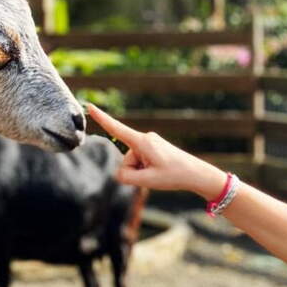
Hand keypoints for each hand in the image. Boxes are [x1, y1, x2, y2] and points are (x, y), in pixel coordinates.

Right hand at [87, 104, 227, 197]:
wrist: (196, 174)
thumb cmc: (174, 175)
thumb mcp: (147, 181)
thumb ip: (126, 177)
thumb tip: (119, 173)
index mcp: (142, 142)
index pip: (117, 129)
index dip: (102, 118)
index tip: (89, 106)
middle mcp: (144, 139)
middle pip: (126, 161)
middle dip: (135, 172)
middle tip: (155, 176)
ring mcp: (149, 143)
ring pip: (133, 163)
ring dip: (142, 172)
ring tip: (160, 174)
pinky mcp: (153, 148)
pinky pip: (140, 162)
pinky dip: (146, 170)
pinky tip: (160, 172)